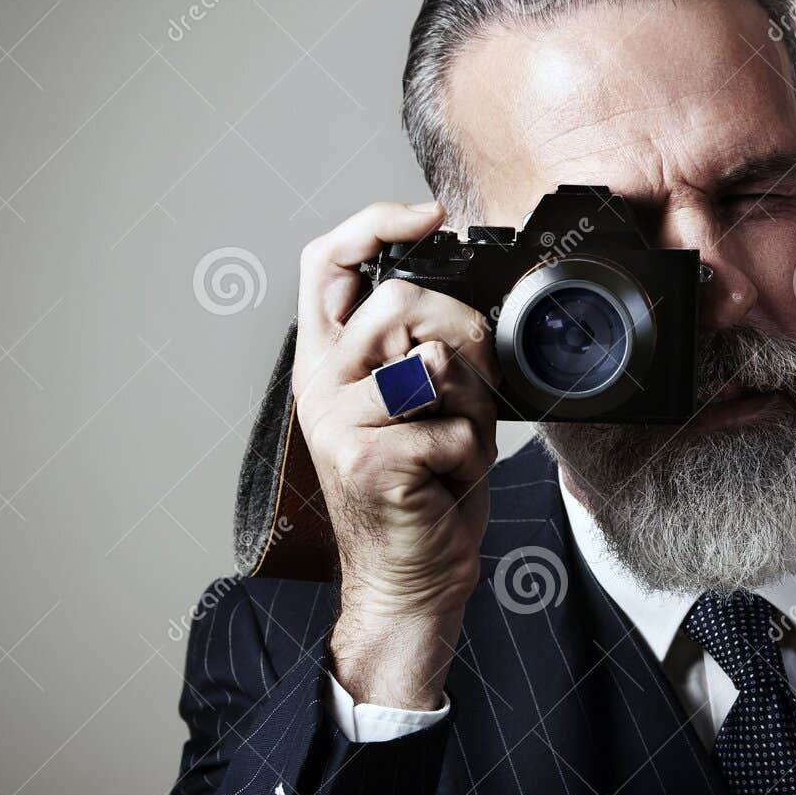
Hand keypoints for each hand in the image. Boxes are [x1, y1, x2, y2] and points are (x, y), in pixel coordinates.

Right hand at [293, 201, 499, 710]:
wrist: (411, 578)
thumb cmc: (421, 491)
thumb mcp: (418, 405)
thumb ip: (421, 349)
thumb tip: (464, 310)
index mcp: (328, 361)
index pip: (327, 263)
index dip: (375, 224)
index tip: (430, 216)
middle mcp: (321, 384)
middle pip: (401, 302)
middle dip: (464, 335)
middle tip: (474, 385)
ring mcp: (339, 423)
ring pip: (433, 362)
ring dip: (472, 404)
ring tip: (457, 440)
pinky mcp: (369, 462)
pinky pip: (452, 428)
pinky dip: (473, 457)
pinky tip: (450, 481)